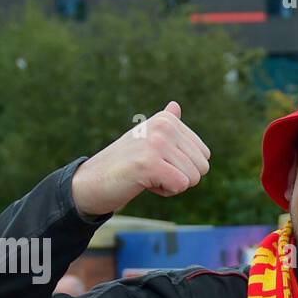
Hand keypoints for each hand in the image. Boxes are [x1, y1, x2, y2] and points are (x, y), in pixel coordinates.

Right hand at [71, 101, 211, 216]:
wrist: (93, 180)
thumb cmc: (126, 162)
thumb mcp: (147, 139)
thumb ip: (165, 125)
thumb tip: (176, 106)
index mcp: (167, 119)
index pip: (204, 155)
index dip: (184, 167)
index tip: (159, 162)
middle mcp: (163, 126)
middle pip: (202, 168)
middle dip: (181, 178)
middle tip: (154, 171)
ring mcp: (156, 143)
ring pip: (193, 178)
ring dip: (172, 185)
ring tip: (148, 176)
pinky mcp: (150, 163)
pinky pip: (181, 185)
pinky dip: (166, 192)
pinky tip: (145, 183)